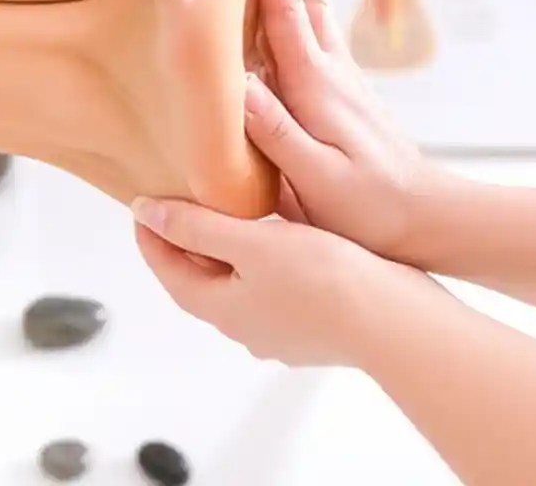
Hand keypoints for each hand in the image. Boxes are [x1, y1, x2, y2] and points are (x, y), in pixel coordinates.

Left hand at [130, 196, 437, 366]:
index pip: (168, 270)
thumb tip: (146, 213)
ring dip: (229, 252)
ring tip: (230, 214)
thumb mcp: (252, 242)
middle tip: (181, 204)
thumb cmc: (326, 281)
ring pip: (240, 285)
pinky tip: (281, 240)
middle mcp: (245, 328)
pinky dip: (264, 262)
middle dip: (189, 242)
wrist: (393, 320)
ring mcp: (279, 332)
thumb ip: (196, 227)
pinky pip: (274, 290)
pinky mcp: (311, 327)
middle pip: (201, 278)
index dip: (151, 236)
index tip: (143, 205)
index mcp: (221, 309)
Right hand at [246, 0, 468, 265]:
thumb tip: (237, 82)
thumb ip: (277, 132)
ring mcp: (337, 77)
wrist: (424, 218)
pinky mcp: (339, 91)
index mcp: (316, 87)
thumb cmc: (367, 208)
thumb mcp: (315, 179)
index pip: (287, 10)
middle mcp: (328, 71)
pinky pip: (312, 25)